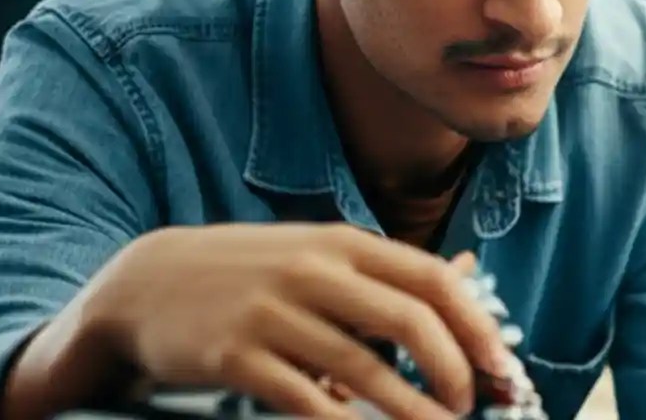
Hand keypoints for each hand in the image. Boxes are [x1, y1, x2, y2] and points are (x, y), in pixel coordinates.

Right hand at [80, 224, 508, 419]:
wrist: (145, 284)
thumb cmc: (250, 272)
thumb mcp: (318, 252)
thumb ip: (388, 270)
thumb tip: (468, 274)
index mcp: (342, 243)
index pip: (430, 279)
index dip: (475, 324)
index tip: (500, 363)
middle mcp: (313, 270)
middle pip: (408, 319)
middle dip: (452, 369)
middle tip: (469, 405)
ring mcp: (272, 312)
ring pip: (362, 367)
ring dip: (411, 408)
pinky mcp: (235, 357)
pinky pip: (304, 399)